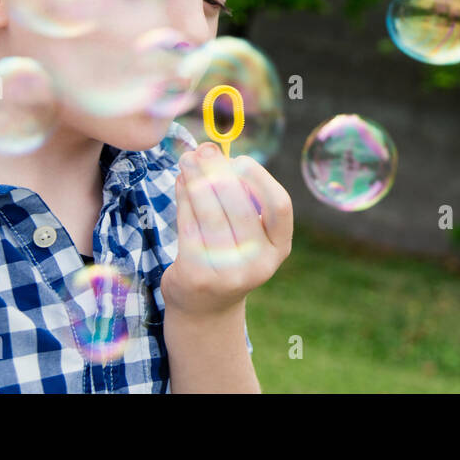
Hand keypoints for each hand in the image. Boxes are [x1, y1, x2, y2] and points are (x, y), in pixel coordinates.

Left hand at [161, 142, 292, 318]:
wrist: (205, 309)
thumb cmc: (228, 256)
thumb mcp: (247, 233)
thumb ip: (239, 196)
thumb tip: (213, 149)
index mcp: (279, 248)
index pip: (280, 207)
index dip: (260, 179)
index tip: (239, 159)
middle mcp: (259, 263)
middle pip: (240, 207)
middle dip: (219, 172)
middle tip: (204, 150)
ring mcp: (228, 273)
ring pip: (210, 214)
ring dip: (196, 180)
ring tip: (187, 159)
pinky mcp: (197, 275)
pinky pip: (189, 226)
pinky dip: (183, 199)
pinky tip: (180, 183)